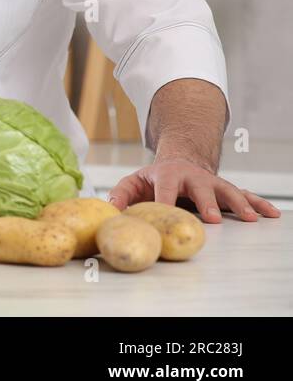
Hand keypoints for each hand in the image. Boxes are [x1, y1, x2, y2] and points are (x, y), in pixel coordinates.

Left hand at [107, 156, 280, 223]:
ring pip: (226, 190)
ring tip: (249, 217)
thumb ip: (121, 195)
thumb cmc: (154, 179)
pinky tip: (271, 213)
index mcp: (166, 175)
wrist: (178, 162)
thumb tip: (110, 209)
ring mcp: (211, 183)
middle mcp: (191, 177)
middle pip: (200, 188)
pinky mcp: (224, 190)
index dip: (165, 202)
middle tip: (212, 217)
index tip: (167, 213)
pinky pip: (244, 196)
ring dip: (238, 203)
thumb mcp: (134, 182)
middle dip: (206, 202)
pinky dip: (258, 203)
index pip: (164, 190)